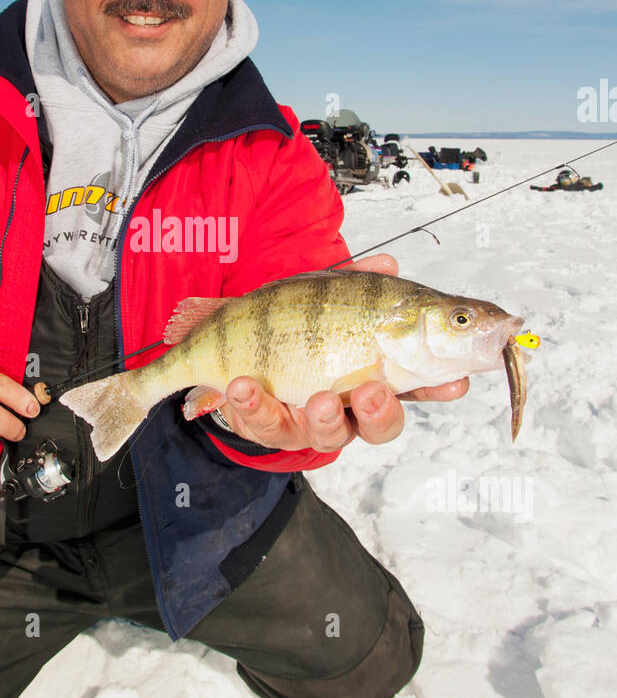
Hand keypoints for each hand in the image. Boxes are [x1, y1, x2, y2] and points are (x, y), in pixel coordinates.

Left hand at [216, 253, 469, 451]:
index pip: (418, 385)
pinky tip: (242, 384)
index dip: (440, 386)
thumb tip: (389, 263)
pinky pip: (262, 422)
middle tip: (372, 392)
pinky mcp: (267, 424)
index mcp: (377, 376)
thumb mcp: (330, 295)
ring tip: (318, 400)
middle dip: (380, 413)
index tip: (456, 382)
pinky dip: (253, 404)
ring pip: (325, 434)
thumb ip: (359, 282)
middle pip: (379, 426)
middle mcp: (349, 407)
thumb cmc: (300, 323)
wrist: (241, 343)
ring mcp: (308, 420)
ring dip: (324, 417)